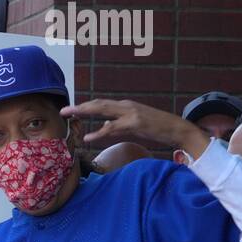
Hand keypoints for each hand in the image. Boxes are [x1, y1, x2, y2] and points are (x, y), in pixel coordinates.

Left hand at [61, 99, 206, 157]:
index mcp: (125, 107)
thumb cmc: (157, 129)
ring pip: (103, 110)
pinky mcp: (136, 123)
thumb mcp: (134, 126)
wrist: (178, 130)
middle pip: (98, 104)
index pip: (101, 104)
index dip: (85, 106)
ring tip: (69, 115)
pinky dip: (99, 132)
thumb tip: (103, 127)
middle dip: (79, 106)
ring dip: (84, 111)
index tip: (70, 109)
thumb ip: (117, 125)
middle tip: (63, 110)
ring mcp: (131, 113)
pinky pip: (113, 128)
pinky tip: (88, 137)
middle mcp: (126, 106)